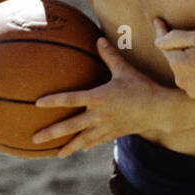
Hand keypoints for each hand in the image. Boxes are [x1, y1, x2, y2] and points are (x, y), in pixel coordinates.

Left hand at [32, 37, 164, 155]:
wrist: (160, 110)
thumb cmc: (143, 88)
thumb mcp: (125, 70)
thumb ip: (109, 55)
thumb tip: (98, 39)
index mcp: (98, 98)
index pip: (70, 99)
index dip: (53, 101)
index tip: (37, 103)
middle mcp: (99, 115)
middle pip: (70, 126)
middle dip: (51, 133)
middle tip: (34, 139)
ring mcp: (106, 127)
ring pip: (82, 140)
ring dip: (68, 147)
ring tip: (56, 155)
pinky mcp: (114, 133)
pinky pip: (97, 141)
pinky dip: (87, 145)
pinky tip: (81, 149)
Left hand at [153, 18, 194, 98]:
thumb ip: (174, 37)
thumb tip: (157, 41)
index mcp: (177, 63)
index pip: (164, 46)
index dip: (162, 32)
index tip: (157, 21)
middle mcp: (179, 80)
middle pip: (175, 60)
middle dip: (180, 50)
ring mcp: (189, 90)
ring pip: (183, 72)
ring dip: (188, 63)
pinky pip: (192, 82)